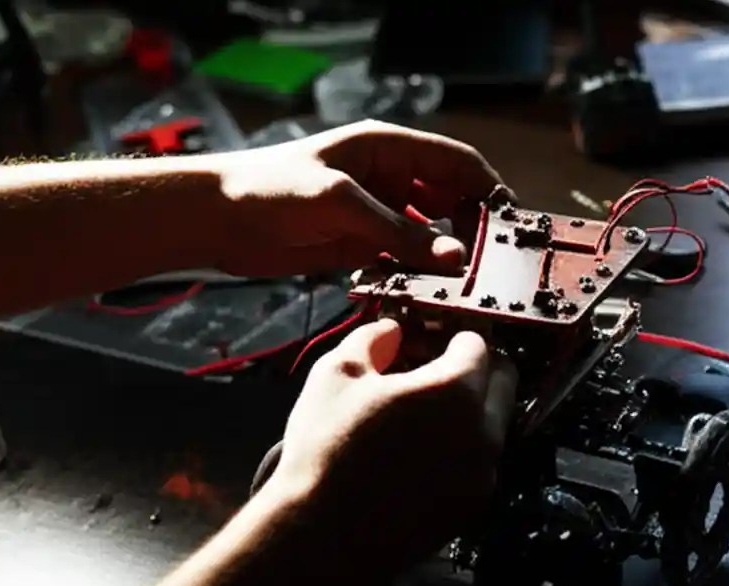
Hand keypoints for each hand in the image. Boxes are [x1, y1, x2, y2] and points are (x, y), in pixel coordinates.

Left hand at [211, 120, 503, 276]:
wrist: (217, 219)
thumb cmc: (270, 190)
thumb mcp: (340, 202)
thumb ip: (398, 231)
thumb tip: (454, 257)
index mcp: (388, 148)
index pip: (456, 163)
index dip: (487, 189)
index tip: (511, 223)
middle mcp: (389, 178)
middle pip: (449, 201)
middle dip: (470, 230)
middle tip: (491, 266)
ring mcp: (375, 213)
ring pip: (428, 236)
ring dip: (443, 259)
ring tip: (463, 286)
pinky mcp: (359, 246)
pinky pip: (402, 260)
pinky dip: (416, 275)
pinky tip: (426, 294)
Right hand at [266, 318, 516, 568]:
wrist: (320, 539)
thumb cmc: (326, 448)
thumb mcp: (337, 375)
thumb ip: (373, 341)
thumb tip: (393, 331)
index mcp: (456, 391)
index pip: (478, 345)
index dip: (453, 337)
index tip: (430, 341)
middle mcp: (484, 432)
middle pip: (501, 383)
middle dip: (476, 369)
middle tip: (435, 371)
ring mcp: (484, 475)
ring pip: (494, 426)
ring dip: (471, 411)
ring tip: (424, 416)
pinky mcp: (473, 510)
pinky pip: (480, 465)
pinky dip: (463, 450)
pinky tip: (422, 456)